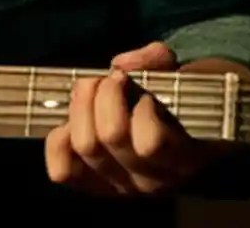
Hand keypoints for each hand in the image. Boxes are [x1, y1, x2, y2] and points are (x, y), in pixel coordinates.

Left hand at [44, 41, 213, 196]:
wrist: (190, 136)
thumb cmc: (184, 101)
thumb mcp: (183, 75)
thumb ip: (157, 61)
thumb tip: (122, 64)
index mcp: (185, 156)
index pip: (151, 142)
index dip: (140, 105)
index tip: (143, 86)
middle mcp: (153, 180)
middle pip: (111, 135)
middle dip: (104, 94)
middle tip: (110, 78)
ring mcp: (121, 187)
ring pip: (86, 146)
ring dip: (80, 107)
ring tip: (89, 90)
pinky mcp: (92, 187)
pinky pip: (63, 170)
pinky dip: (59, 141)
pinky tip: (71, 123)